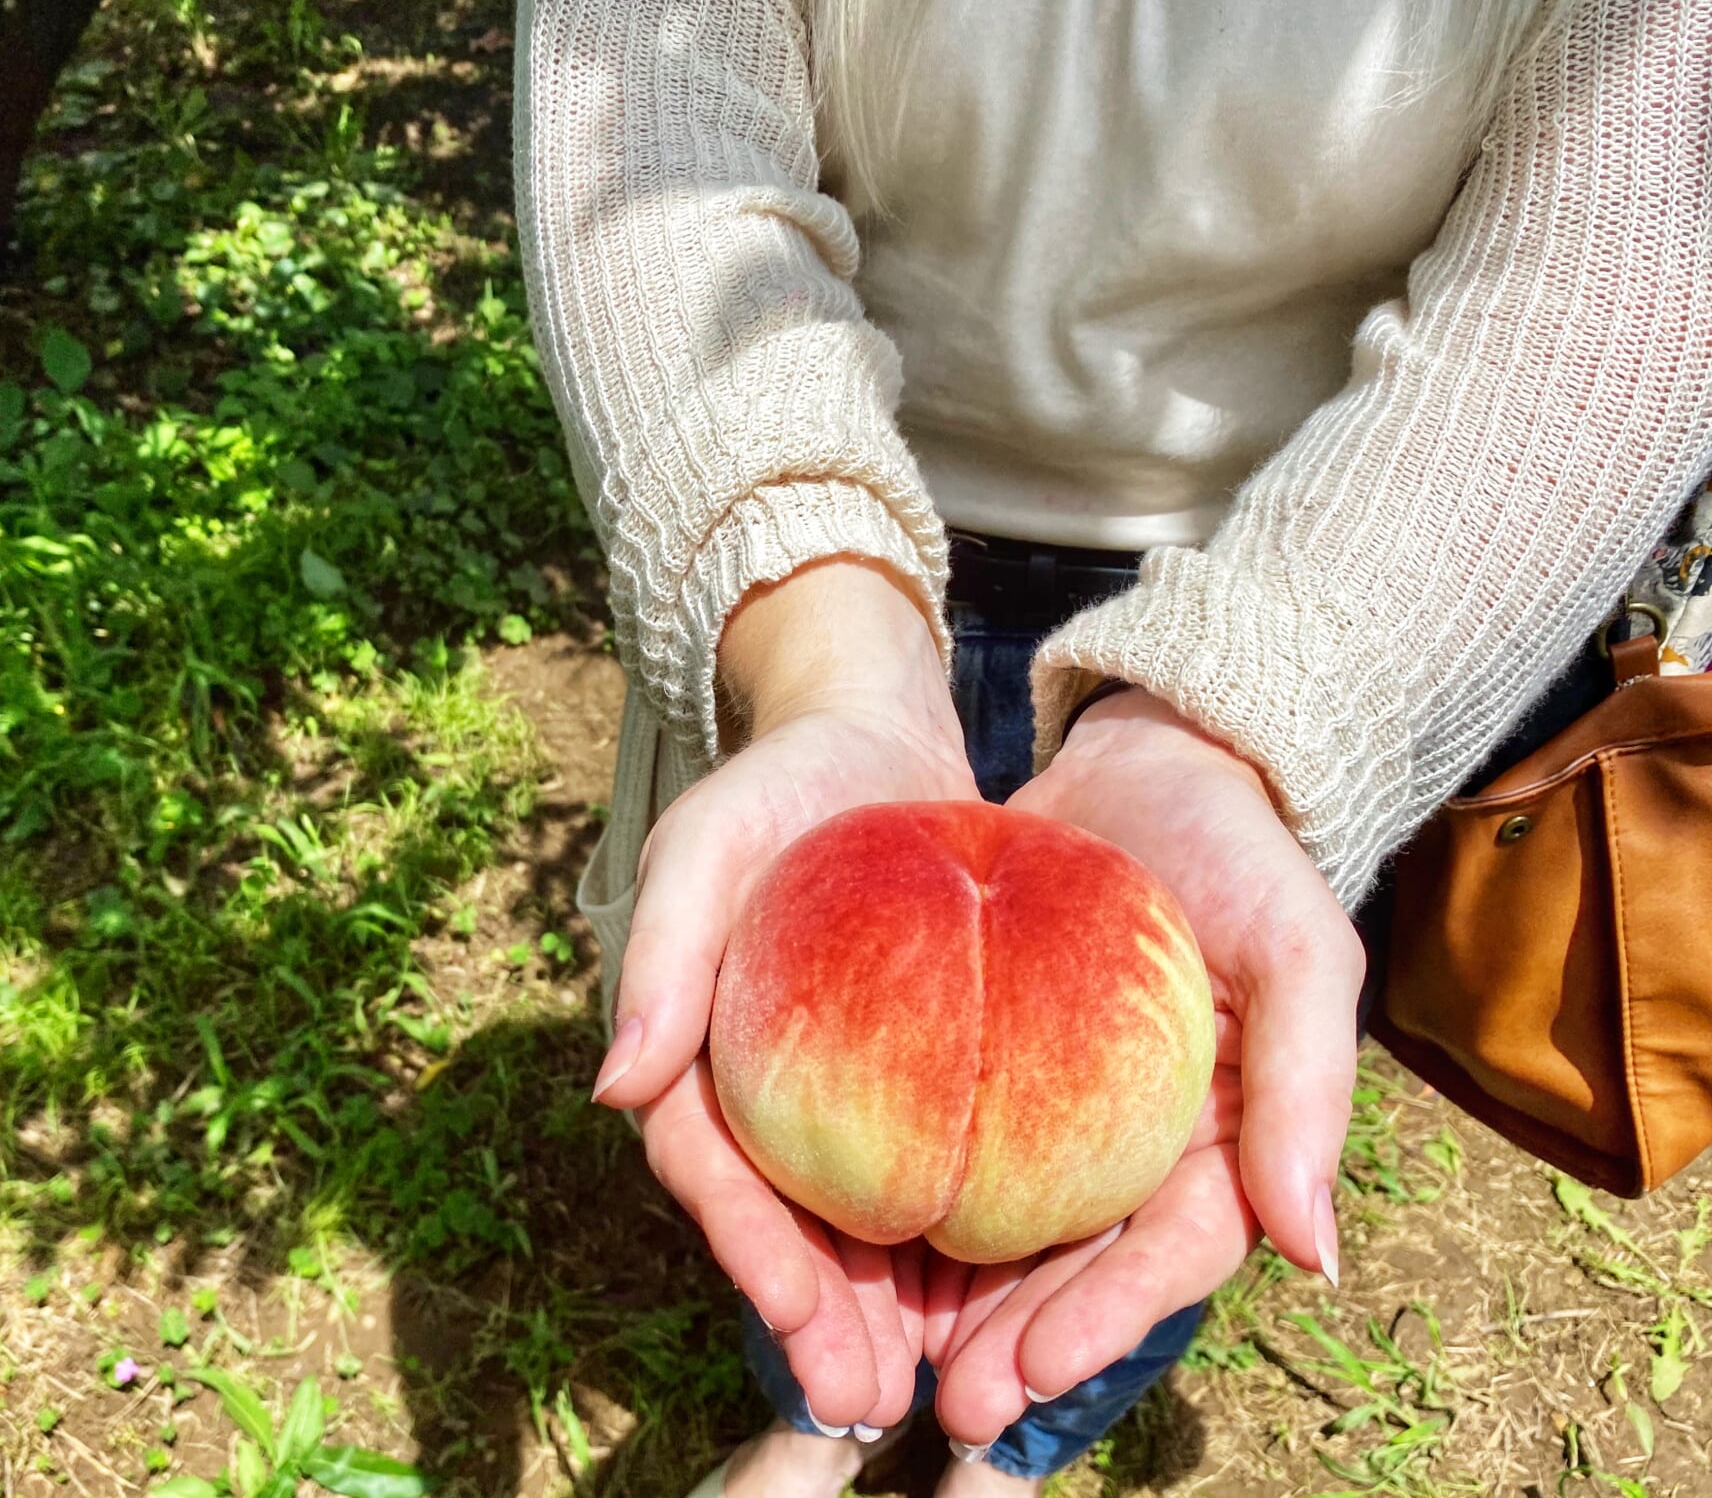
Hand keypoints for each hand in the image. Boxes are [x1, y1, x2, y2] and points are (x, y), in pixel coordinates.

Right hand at [594, 558, 974, 1431]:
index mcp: (693, 1054)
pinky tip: (997, 1295)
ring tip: (932, 1389)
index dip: (747, 1249)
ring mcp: (834, 1091)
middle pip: (783, 1223)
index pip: (710, 1168)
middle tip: (867, 1402)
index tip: (800, 1318)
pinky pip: (926, 1163)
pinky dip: (950, 1235)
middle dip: (818, 1321)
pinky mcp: (908, 1074)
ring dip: (882, 1308)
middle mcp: (759, 1090)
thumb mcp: (708, 843)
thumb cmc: (776, 784)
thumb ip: (660, 952)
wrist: (869, 738)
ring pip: (854, 1218)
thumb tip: (612, 1087)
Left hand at [926, 687, 1365, 1443]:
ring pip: (1010, 1232)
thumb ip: (1308, 1090)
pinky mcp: (996, 1066)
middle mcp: (1142, 1147)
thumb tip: (1314, 1259)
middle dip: (1017, 1345)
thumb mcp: (1298, 949)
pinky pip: (952, 1148)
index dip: (1103, 1321)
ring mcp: (1067, 1112)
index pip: (1168, 1257)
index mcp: (1225, 1142)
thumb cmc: (1240, 853)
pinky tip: (854, 1249)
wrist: (1147, 764)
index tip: (1027, 1371)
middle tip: (943, 1404)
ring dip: (958, 1305)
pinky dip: (913, 1205)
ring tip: (889, 1362)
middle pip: (1079, 1268)